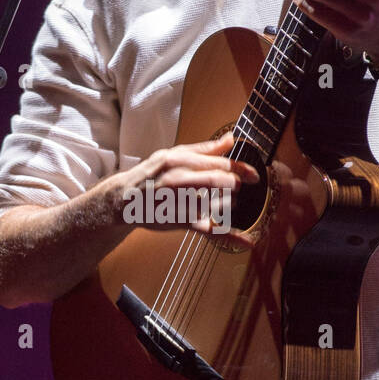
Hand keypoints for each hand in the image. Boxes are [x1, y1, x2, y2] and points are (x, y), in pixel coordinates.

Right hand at [118, 132, 258, 244]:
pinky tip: (247, 241)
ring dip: (229, 205)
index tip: (254, 175)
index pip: (217, 163)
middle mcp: (178, 179)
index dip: (239, 169)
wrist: (123, 199)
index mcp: (178, 160)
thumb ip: (203, 149)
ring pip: (216, 204)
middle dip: (233, 185)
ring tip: (227, 204)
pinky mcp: (180, 222)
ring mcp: (178, 202)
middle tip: (237, 188)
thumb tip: (230, 138)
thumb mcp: (173, 155)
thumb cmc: (151, 174)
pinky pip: (209, 229)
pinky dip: (230, 236)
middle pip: (216, 180)